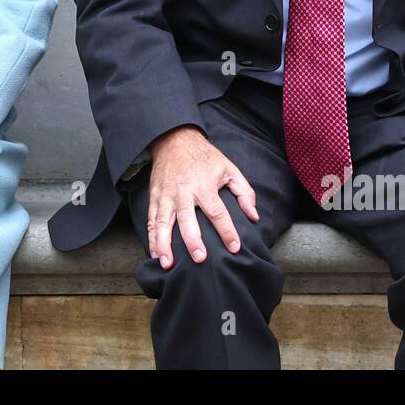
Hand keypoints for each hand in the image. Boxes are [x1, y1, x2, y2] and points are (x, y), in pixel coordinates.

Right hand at [145, 125, 258, 269]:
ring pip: (163, 223)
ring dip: (164, 244)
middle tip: (199, 259)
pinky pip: (151, 220)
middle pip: (187, 219)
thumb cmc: (205, 157)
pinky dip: (151, 238)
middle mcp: (183, 192)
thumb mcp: (229, 169)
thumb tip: (253, 216)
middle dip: (193, 240)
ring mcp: (166, 196)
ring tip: (167, 264)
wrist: (174, 140)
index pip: (217, 212)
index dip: (227, 230)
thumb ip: (244, 192)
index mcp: (204, 185)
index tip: (234, 247)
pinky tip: (155, 254)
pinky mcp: (154, 197)